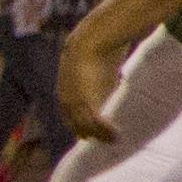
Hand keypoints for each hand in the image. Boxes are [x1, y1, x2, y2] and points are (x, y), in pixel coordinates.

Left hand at [58, 25, 129, 143]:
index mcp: (64, 91)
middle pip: (77, 124)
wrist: (91, 41)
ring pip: (87, 127)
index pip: (69, 115)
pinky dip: (106, 131)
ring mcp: (77, 102)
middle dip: (90, 133)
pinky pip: (97, 123)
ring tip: (114, 140)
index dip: (79, 125)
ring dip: (102, 135)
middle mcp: (67, 100)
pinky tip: (117, 134)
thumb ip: (93, 72)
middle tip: (105, 140)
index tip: (90, 132)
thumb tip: (104, 67)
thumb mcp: (89, 64)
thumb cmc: (93, 47)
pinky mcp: (88, 102)